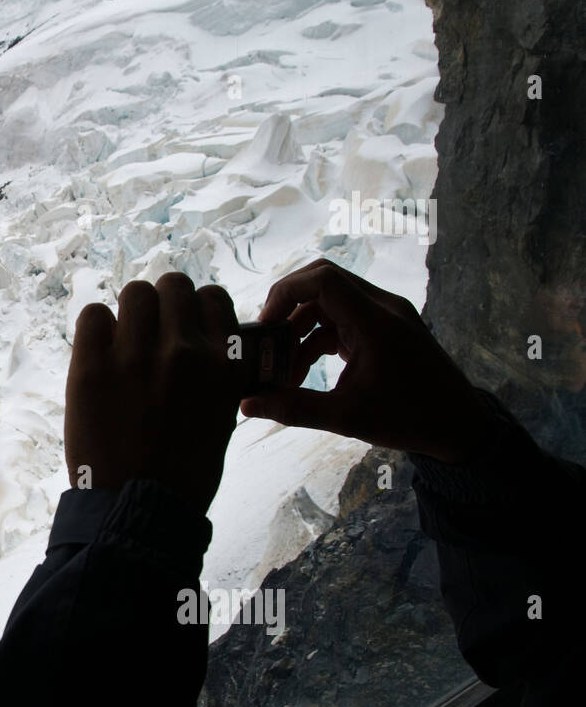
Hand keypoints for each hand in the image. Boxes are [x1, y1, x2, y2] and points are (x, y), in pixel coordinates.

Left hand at [64, 273, 240, 515]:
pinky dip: (96, 329)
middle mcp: (185, 352)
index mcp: (224, 364)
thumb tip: (202, 341)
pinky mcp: (91, 367)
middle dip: (163, 305)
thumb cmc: (184, 471)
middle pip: (172, 285)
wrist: (138, 508)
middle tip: (151, 333)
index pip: (212, 298)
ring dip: (131, 312)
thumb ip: (217, 373)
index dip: (195, 310)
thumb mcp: (223, 416)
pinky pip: (93, 314)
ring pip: (134, 293)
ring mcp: (136, 357)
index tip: (184, 329)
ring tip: (124, 343)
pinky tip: (100, 353)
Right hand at [239, 259, 496, 462]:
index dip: (285, 293)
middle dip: (287, 307)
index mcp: (375, 322)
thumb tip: (246, 405)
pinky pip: (342, 318)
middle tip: (266, 339)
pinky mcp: (386, 327)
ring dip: (300, 327)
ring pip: (330, 301)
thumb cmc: (409, 420)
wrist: (460, 426)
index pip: (322, 279)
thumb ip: (293, 408)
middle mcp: (382, 307)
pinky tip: (304, 370)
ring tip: (283, 367)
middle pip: (322, 282)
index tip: (264, 325)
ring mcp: (386, 315)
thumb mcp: (346, 418)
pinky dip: (318, 338)